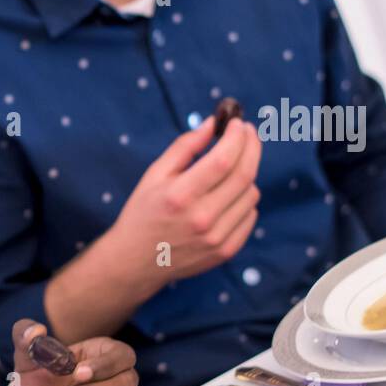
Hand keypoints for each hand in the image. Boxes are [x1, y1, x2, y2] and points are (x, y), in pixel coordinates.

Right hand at [107, 117, 260, 292]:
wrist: (134, 262)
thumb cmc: (143, 212)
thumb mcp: (154, 175)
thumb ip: (185, 147)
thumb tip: (214, 123)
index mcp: (179, 196)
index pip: (223, 160)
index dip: (237, 137)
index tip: (239, 123)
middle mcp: (201, 218)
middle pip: (244, 175)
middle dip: (251, 147)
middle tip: (248, 134)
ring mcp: (216, 238)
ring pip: (251, 194)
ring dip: (245, 175)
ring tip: (228, 171)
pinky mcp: (225, 251)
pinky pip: (250, 216)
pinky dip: (244, 200)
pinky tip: (227, 197)